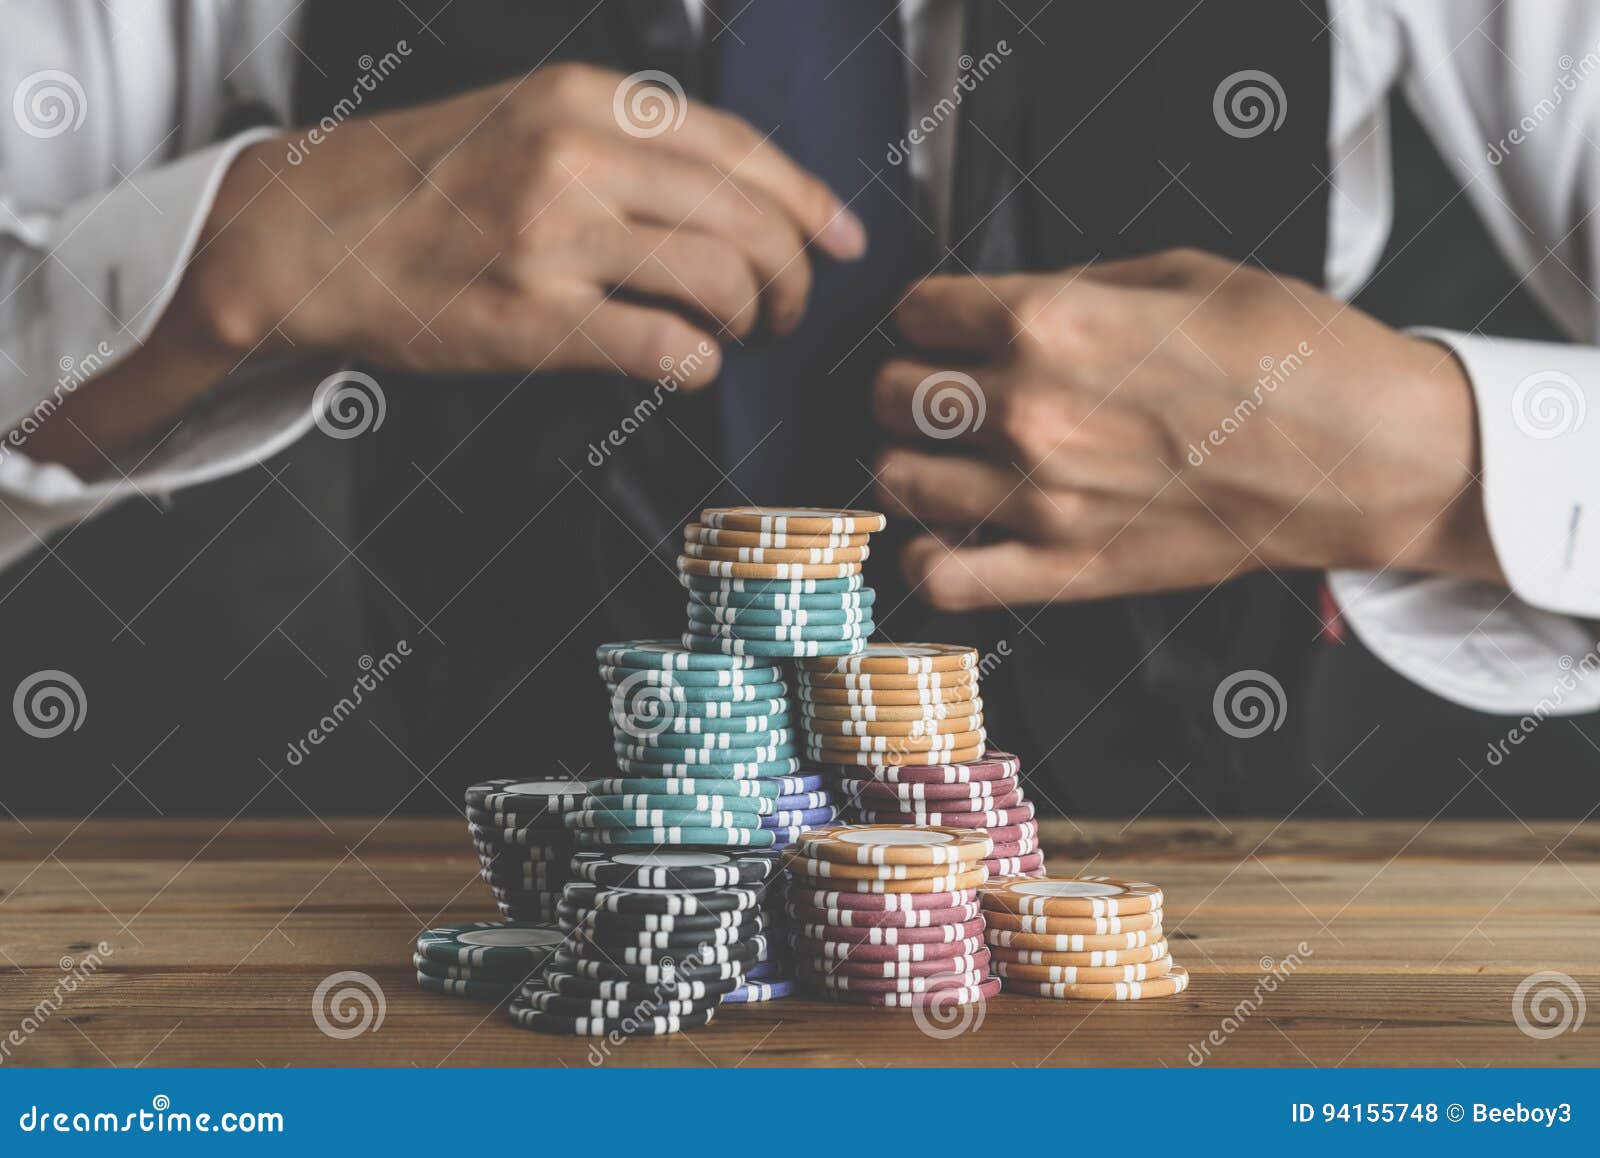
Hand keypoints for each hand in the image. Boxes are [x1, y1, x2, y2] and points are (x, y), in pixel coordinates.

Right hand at [191, 63, 863, 382]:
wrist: (307, 237)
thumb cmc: (420, 180)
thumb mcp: (524, 115)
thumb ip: (627, 138)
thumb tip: (737, 189)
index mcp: (582, 98)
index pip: (739, 146)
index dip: (809, 200)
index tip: (841, 237)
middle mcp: (575, 158)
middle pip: (748, 217)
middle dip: (794, 273)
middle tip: (790, 305)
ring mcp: (554, 240)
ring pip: (723, 280)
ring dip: (753, 318)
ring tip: (739, 332)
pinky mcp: (534, 321)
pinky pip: (667, 346)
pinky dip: (701, 363)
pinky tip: (691, 362)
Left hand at [871, 249, 1500, 610]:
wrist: (1369, 457)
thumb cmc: (1294, 354)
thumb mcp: (1185, 274)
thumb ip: (1075, 288)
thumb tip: (1007, 305)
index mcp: (1053, 323)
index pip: (918, 312)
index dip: (929, 312)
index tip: (947, 324)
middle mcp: (1030, 410)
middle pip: (892, 395)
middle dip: (910, 382)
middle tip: (945, 387)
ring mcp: (1044, 500)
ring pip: (897, 480)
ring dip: (911, 460)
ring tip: (946, 455)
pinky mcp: (1069, 570)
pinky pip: (942, 579)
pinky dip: (928, 557)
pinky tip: (950, 532)